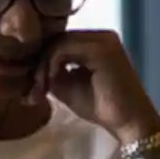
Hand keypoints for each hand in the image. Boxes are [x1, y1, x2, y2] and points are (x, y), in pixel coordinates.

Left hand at [27, 30, 159, 143]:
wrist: (127, 122)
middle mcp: (101, 36)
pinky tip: (50, 82)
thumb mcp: (67, 85)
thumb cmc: (100, 106)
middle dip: (41, 61)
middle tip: (35, 86)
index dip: (42, 58)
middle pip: (58, 38)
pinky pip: (64, 49)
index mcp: (95, 42)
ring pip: (59, 42)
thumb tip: (31, 64)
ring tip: (41, 87)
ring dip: (44, 64)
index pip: (60, 40)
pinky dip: (51, 64)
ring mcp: (103, 40)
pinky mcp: (101, 49)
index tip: (34, 83)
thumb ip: (51, 70)